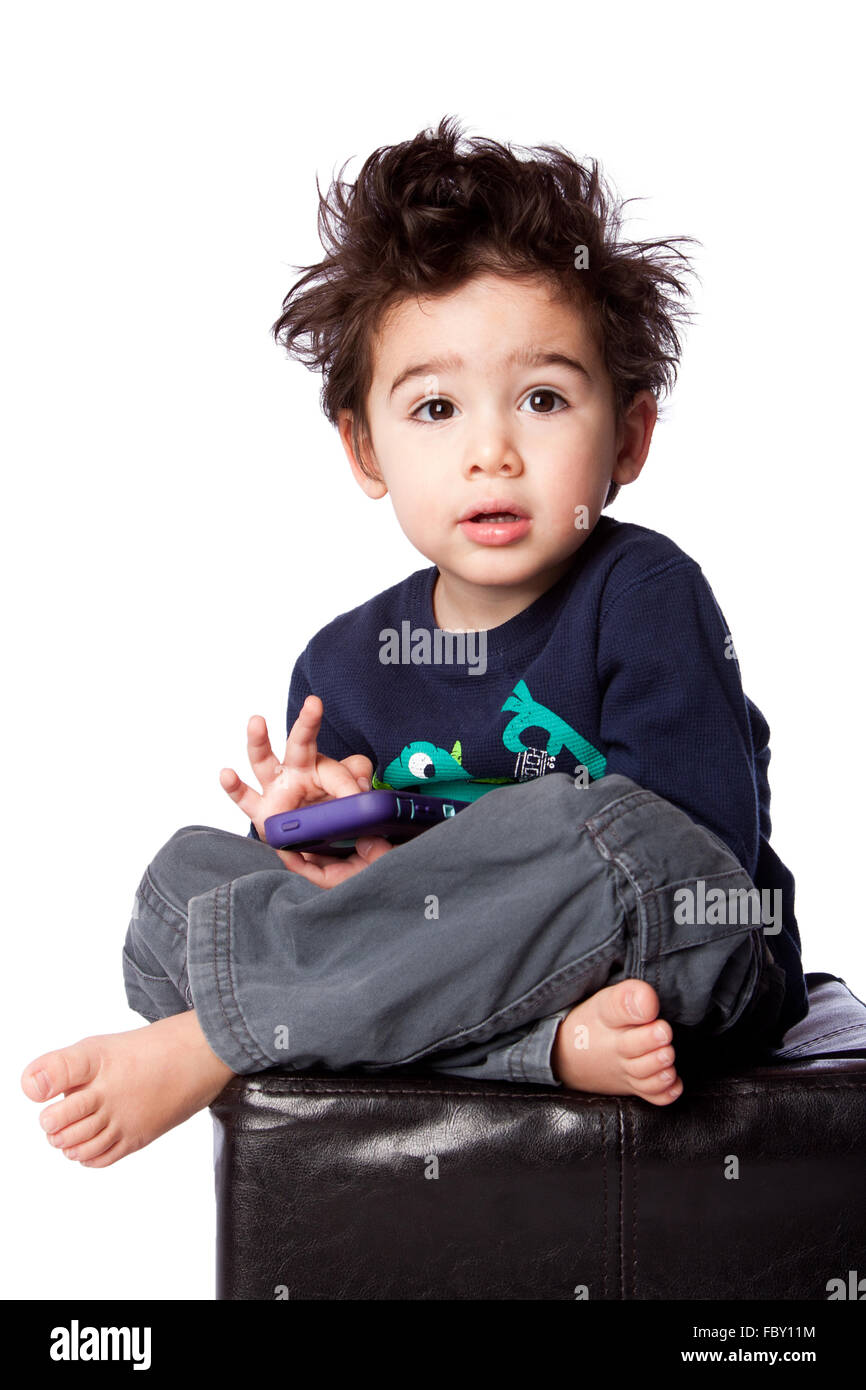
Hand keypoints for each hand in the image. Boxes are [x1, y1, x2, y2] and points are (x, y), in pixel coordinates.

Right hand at [219, 695, 393, 887]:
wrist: (312, 844)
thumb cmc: (329, 814)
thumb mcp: (349, 803)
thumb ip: (357, 792)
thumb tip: (365, 796)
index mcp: (324, 770)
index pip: (339, 771)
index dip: (351, 784)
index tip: (360, 797)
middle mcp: (298, 772)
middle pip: (302, 743)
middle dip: (308, 723)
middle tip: (314, 704)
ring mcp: (276, 789)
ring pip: (265, 761)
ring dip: (260, 742)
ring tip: (257, 722)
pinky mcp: (261, 810)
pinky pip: (245, 797)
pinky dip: (234, 787)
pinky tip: (227, 774)